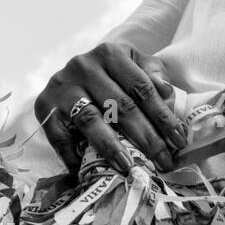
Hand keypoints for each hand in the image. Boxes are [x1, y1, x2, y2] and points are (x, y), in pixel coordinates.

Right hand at [34, 42, 187, 173]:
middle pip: (121, 107)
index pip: (142, 89)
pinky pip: (61, 136)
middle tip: (163, 161)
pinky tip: (91, 170)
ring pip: (92, 120)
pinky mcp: (45, 107)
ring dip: (112, 147)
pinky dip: (75, 155)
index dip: (163, 116)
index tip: (179, 141)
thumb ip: (154, 75)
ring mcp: (62, 86)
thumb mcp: (136, 65)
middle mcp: (84, 66)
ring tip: (129, 167)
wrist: (73, 73)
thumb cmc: (115, 74)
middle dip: (146, 138)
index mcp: (111, 54)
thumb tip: (167, 92)